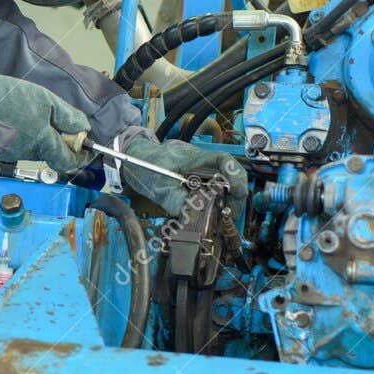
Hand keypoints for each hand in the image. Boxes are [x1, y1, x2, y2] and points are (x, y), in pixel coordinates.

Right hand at [0, 74, 90, 172]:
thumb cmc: (8, 96)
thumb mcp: (46, 99)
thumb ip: (68, 117)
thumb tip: (83, 128)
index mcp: (42, 141)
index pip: (68, 161)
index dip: (80, 157)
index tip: (85, 150)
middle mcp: (28, 153)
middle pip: (52, 154)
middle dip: (59, 143)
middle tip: (56, 125)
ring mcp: (13, 156)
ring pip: (35, 152)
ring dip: (40, 140)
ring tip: (30, 118)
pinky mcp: (0, 154)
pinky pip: (19, 150)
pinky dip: (23, 140)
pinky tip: (16, 124)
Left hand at [119, 133, 246, 219]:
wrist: (133, 156)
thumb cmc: (144, 164)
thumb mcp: (157, 186)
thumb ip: (175, 202)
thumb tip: (191, 217)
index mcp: (194, 158)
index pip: (224, 161)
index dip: (236, 176)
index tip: (239, 193)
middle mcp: (200, 161)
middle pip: (229, 174)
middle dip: (235, 194)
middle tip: (230, 213)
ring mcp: (198, 168)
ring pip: (223, 182)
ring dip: (227, 199)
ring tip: (224, 215)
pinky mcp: (195, 177)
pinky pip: (212, 187)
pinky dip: (216, 200)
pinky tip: (213, 212)